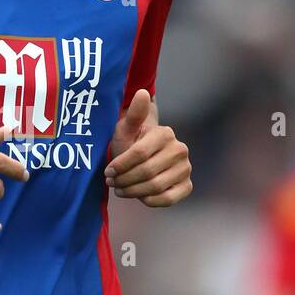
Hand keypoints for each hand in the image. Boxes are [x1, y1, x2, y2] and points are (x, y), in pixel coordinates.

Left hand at [104, 89, 191, 206]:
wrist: (143, 157)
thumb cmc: (131, 141)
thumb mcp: (126, 128)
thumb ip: (134, 113)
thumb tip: (142, 93)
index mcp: (165, 133)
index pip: (139, 153)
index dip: (120, 165)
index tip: (107, 172)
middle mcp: (180, 150)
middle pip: (146, 172)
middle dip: (124, 180)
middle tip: (111, 183)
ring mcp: (186, 168)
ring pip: (155, 187)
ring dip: (133, 191)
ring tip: (120, 189)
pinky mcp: (187, 185)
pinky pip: (168, 199)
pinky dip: (150, 201)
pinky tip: (138, 196)